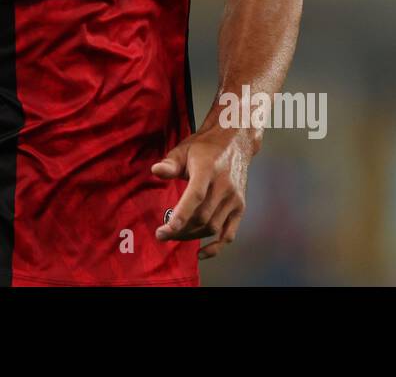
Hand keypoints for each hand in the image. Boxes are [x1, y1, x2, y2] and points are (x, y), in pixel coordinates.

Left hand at [150, 129, 251, 258]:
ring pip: (212, 227)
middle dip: (180, 230)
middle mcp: (224, 186)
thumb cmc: (204, 147)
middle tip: (162, 234)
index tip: (165, 230)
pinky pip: (229, 234)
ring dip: (192, 236)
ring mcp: (234, 198)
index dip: (181, 215)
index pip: (195, 196)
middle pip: (201, 217)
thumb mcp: (184, 149)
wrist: (235, 142)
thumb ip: (170, 163)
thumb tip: (156, 171)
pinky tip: (201, 253)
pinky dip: (216, 247)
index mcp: (208, 169)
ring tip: (175, 235)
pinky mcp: (240, 207)